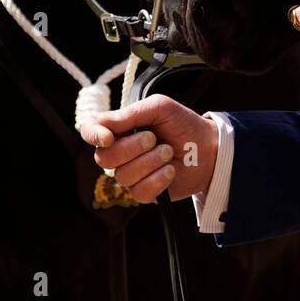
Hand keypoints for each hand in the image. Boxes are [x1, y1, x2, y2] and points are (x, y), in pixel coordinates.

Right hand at [80, 96, 217, 203]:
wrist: (209, 148)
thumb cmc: (183, 124)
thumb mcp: (160, 107)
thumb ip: (131, 114)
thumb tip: (102, 124)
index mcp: (119, 129)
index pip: (90, 131)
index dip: (93, 135)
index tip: (109, 137)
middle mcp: (120, 152)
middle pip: (104, 158)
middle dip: (133, 147)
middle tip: (154, 138)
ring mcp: (131, 174)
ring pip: (123, 175)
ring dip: (150, 161)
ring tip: (168, 152)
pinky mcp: (144, 193)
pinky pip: (139, 192)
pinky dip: (159, 179)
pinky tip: (170, 170)